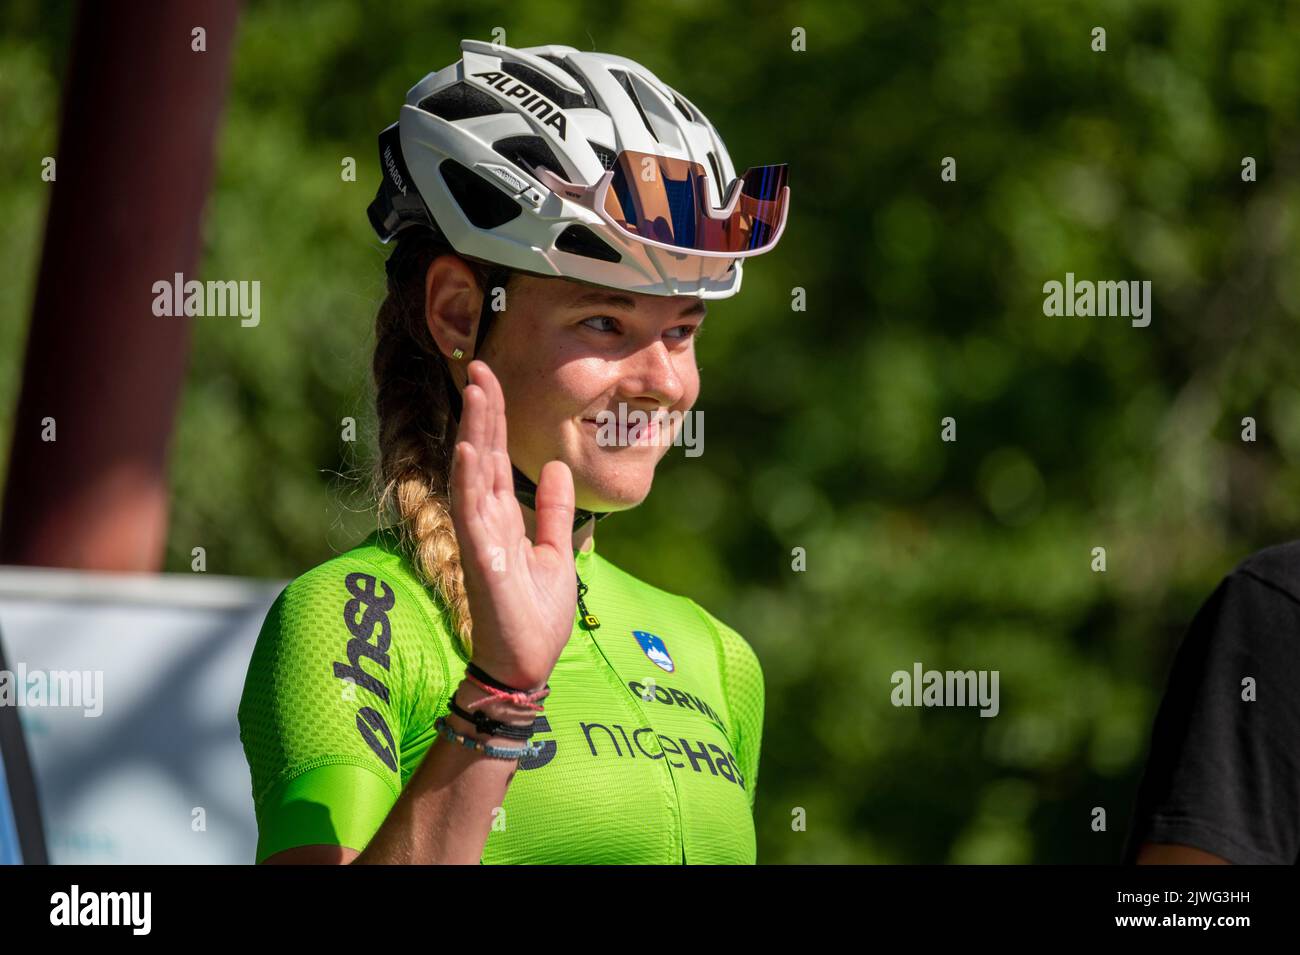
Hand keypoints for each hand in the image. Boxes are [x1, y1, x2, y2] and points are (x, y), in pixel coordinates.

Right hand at [449, 360, 577, 689]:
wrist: (528, 665)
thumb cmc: (536, 616)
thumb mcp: (556, 552)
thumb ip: (554, 511)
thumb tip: (559, 467)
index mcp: (502, 518)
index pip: (496, 456)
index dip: (495, 417)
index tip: (493, 377)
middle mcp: (484, 520)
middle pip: (483, 454)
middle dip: (483, 409)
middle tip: (481, 365)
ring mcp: (479, 537)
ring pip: (474, 473)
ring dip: (475, 430)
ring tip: (477, 390)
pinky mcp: (479, 557)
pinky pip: (471, 510)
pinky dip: (471, 477)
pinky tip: (473, 446)